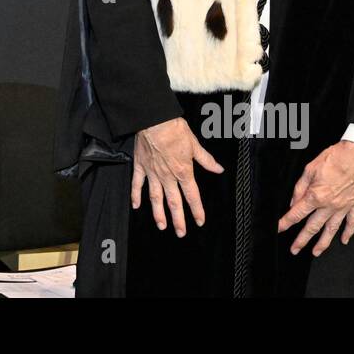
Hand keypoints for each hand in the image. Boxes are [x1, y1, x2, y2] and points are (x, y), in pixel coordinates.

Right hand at [130, 116, 223, 236]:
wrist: (154, 120)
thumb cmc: (174, 130)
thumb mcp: (195, 144)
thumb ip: (206, 159)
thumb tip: (218, 169)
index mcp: (183, 171)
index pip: (192, 195)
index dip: (197, 210)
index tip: (200, 221)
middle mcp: (168, 176)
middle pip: (174, 202)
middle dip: (178, 219)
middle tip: (180, 233)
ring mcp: (153, 173)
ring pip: (156, 198)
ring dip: (158, 213)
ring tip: (161, 226)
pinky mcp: (141, 166)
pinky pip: (137, 184)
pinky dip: (136, 195)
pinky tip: (136, 206)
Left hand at [277, 140, 353, 255]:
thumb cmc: (335, 158)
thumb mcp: (309, 169)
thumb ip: (299, 188)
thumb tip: (293, 201)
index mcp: (316, 195)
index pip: (297, 213)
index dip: (286, 222)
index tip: (279, 229)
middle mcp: (330, 205)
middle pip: (313, 226)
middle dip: (302, 240)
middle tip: (295, 249)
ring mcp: (343, 206)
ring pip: (332, 229)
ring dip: (323, 243)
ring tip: (316, 252)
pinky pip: (351, 222)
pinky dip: (348, 232)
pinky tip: (344, 240)